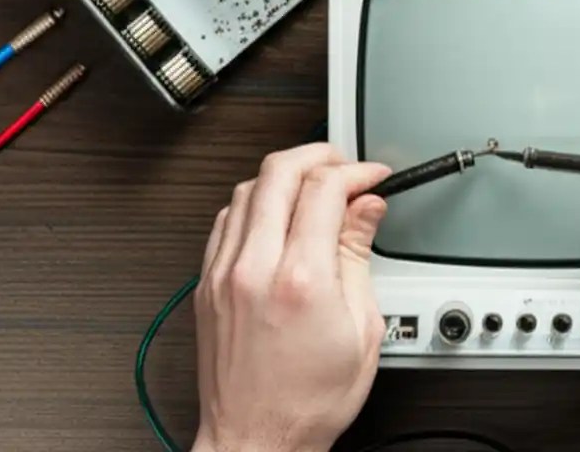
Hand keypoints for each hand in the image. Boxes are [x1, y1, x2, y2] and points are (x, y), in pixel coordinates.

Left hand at [193, 145, 392, 451]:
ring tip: (312, 189)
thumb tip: (366, 209)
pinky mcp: (207, 284)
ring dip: (283, 177)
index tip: (373, 177)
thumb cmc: (309, 401)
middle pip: (279, 172)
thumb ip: (359, 256)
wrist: (257, 439)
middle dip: (319, 157)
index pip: (325, 188)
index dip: (356, 171)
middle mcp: (255, 269)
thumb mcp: (362, 329)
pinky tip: (276, 215)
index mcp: (302, 280)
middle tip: (344, 167)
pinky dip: (254, 203)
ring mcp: (223, 274)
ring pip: (246, 188)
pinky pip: (225, 220)